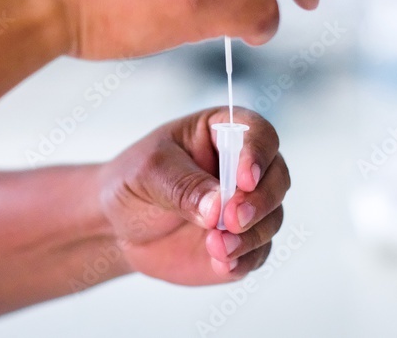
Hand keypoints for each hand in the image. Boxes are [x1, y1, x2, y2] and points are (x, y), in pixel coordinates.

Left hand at [97, 108, 288, 284]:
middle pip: (276, 177)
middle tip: (233, 219)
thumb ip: (183, 185)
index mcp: (221, 133)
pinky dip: (245, 259)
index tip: (244, 180)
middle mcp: (242, 167)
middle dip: (260, 200)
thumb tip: (219, 205)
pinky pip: (259, 251)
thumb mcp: (147, 172)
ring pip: (271, 217)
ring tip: (215, 247)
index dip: (257, 154)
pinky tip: (222, 263)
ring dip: (251, 235)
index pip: (258, 134)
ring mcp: (245, 206)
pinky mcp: (242, 241)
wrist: (119, 225)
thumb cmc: (133, 182)